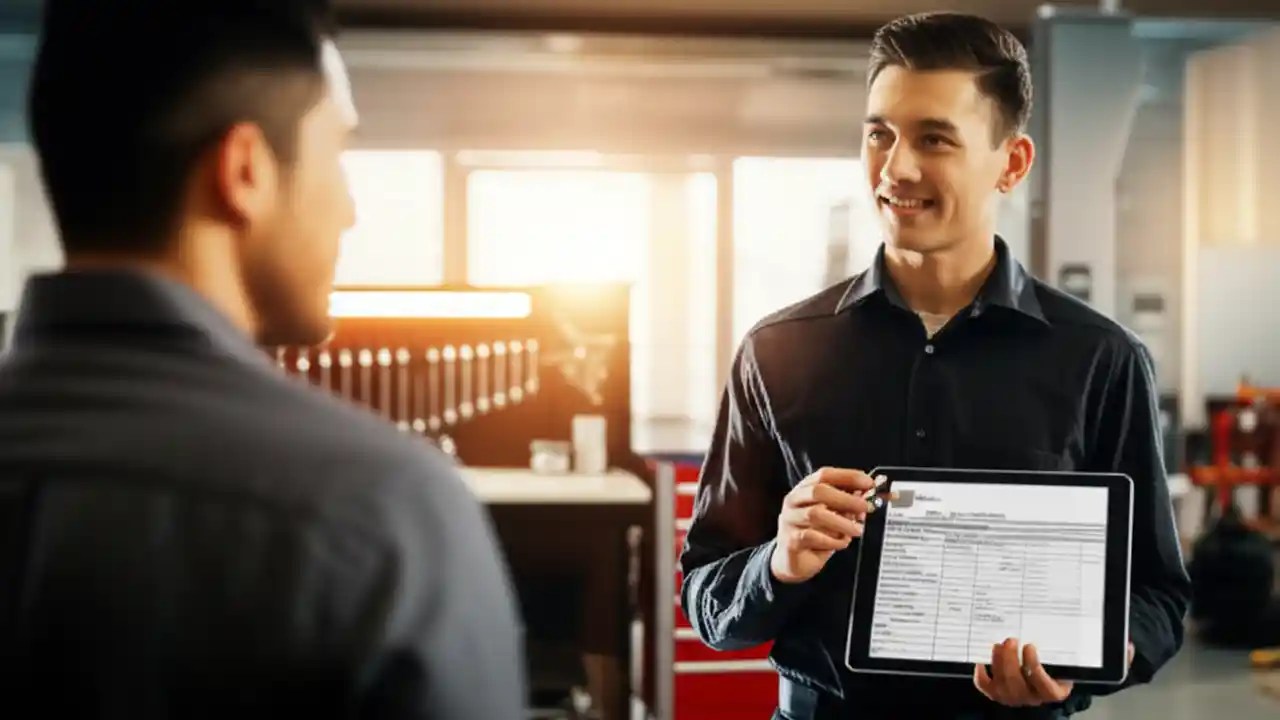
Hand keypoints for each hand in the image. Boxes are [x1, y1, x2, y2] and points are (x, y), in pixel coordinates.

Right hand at [769, 467, 877, 583]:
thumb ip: (846, 506)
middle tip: (864, 507)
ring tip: (857, 530)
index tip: (867, 482)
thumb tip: (864, 498)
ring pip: (816, 514)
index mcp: (804, 489)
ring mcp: (790, 520)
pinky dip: (833, 540)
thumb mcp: (833, 516)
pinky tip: (842, 542)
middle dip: (846, 498)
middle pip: (818, 491)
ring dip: (842, 522)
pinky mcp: (790, 540)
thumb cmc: (815, 534)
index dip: (847, 476)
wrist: (793, 561)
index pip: (825, 475)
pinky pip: (813, 536)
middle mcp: (794, 501)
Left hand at [975, 639, 1135, 706]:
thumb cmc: (1071, 665)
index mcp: (1057, 691)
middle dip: (1010, 662)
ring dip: (997, 664)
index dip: (1035, 669)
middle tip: (1010, 639)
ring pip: (1002, 687)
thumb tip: (1128, 646)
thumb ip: (1116, 658)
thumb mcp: (1094, 661)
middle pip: (1018, 686)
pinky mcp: (999, 691)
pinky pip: (987, 688)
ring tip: (999, 643)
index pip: (1045, 687)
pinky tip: (982, 660)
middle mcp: (1034, 698)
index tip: (1031, 647)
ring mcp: (1015, 696)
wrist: (1053, 673)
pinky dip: (981, 676)